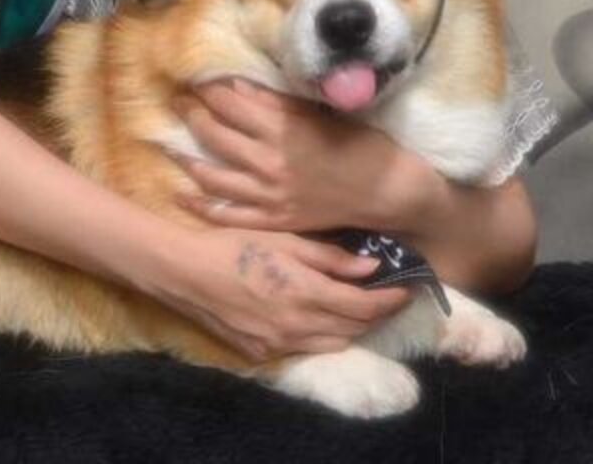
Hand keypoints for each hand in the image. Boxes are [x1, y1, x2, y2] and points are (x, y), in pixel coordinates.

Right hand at [153, 225, 409, 361]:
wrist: (185, 272)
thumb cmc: (233, 245)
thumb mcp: (282, 239)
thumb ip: (329, 256)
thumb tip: (372, 266)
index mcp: (306, 293)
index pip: (364, 306)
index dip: (391, 299)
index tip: (407, 287)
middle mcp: (298, 326)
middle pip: (354, 329)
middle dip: (376, 314)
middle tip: (388, 295)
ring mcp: (280, 344)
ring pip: (332, 343)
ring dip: (351, 327)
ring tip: (359, 306)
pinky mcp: (262, 353)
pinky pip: (305, 347)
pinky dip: (321, 334)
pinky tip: (318, 316)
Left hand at [168, 78, 432, 233]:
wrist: (386, 192)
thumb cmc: (360, 145)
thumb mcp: (318, 114)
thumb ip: (275, 103)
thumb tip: (236, 87)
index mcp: (281, 131)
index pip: (230, 105)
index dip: (207, 90)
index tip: (192, 79)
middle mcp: (268, 163)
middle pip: (215, 135)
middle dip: (191, 114)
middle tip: (178, 102)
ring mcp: (269, 196)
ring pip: (213, 176)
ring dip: (187, 157)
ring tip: (172, 143)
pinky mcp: (274, 221)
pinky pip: (229, 215)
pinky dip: (202, 205)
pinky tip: (183, 193)